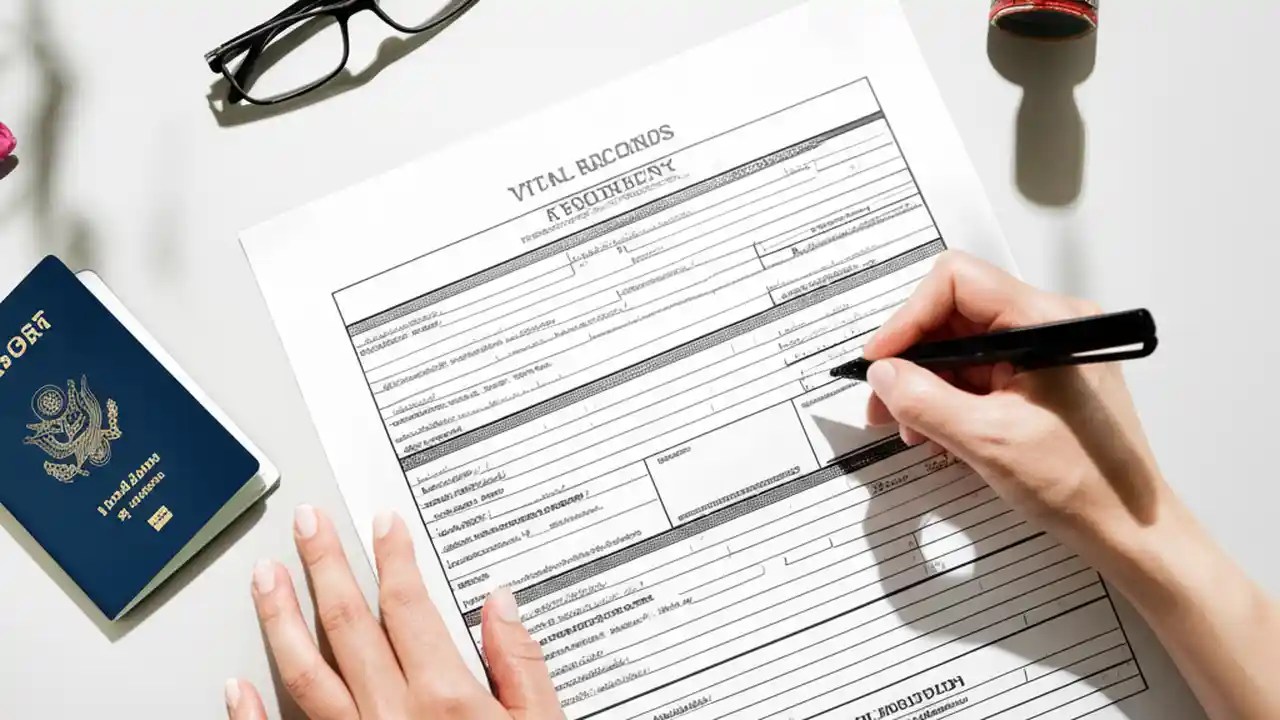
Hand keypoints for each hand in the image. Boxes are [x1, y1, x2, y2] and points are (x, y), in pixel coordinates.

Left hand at [224, 506, 563, 719]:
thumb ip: (523, 667)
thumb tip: (502, 606)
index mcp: (447, 700)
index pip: (409, 607)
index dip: (394, 558)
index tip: (383, 525)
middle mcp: (394, 717)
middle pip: (349, 625)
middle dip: (325, 566)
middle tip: (307, 525)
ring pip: (306, 672)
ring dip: (281, 619)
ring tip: (266, 577)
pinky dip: (252, 713)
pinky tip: (235, 683)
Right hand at [861, 251, 1279, 719]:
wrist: (1132, 530)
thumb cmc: (1083, 485)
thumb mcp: (987, 440)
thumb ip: (924, 401)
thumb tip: (883, 373)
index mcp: (1046, 323)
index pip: (957, 282)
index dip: (908, 318)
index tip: (880, 361)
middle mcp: (1051, 325)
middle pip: (956, 314)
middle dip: (913, 358)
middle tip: (883, 401)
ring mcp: (1049, 353)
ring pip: (964, 346)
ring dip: (928, 384)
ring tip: (911, 428)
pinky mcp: (1045, 379)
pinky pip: (982, 372)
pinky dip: (952, 398)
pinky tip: (938, 433)